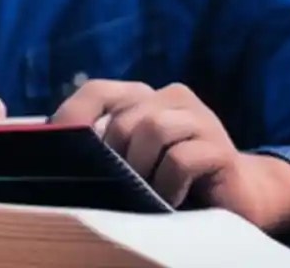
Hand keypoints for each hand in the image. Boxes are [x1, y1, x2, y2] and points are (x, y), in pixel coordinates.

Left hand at [53, 80, 289, 234]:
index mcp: (143, 97)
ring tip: (146, 192)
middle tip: (120, 184)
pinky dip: (167, 183)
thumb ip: (99, 145)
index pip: (97, 90)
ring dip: (141, 168)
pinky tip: (169, 198)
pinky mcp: (220, 148)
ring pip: (152, 129)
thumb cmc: (168, 179)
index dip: (74, 116)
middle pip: (123, 118)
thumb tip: (54, 146)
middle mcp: (170, 98)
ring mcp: (198, 118)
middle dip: (114, 157)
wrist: (234, 197)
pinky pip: (180, 159)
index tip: (59, 146)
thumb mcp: (128, 158)